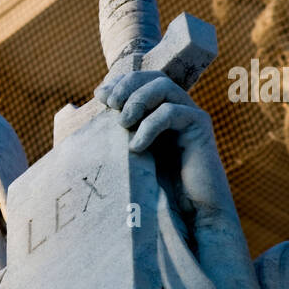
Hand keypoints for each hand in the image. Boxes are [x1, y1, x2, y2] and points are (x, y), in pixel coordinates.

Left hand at [93, 71, 235, 222]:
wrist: (193, 212)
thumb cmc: (159, 188)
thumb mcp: (131, 157)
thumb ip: (118, 138)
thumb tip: (89, 125)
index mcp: (160, 111)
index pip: (142, 81)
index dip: (119, 82)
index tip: (99, 95)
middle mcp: (178, 108)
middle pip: (154, 77)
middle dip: (128, 85)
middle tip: (110, 104)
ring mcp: (190, 115)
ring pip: (164, 87)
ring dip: (138, 100)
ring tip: (123, 124)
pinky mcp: (199, 127)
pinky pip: (172, 112)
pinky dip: (149, 126)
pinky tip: (136, 147)